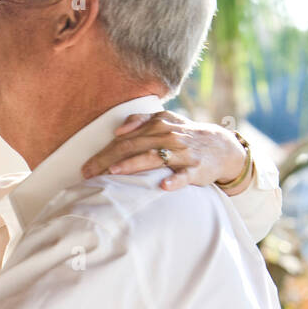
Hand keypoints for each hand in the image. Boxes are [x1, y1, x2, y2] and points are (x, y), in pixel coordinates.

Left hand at [81, 110, 251, 192]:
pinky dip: (175, 181)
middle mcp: (168, 137)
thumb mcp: (166, 122)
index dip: (103, 153)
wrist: (222, 147)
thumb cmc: (186, 136)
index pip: (125, 140)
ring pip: (155, 158)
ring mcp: (183, 153)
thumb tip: (118, 130)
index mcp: (158, 125)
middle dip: (109, 160)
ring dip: (134, 164)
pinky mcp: (196, 169)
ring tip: (115, 172)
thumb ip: (141, 121)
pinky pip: (184, 176)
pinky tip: (163, 187)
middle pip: (133, 147)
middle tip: (89, 174)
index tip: (86, 168)